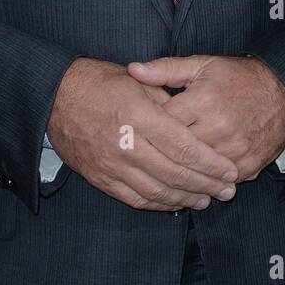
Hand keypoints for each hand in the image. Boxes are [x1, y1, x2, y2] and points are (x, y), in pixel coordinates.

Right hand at [46, 58, 240, 211]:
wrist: (54, 97)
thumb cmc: (98, 82)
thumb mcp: (136, 80)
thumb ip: (166, 100)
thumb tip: (194, 120)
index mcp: (137, 116)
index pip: (183, 146)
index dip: (211, 163)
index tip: (230, 170)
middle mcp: (125, 144)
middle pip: (175, 172)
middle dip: (207, 184)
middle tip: (228, 189)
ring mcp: (111, 165)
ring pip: (157, 191)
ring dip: (186, 198)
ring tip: (207, 199)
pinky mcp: (100, 178)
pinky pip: (135, 198)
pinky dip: (159, 203)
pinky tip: (175, 202)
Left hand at [127, 54, 284, 182]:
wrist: (284, 92)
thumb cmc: (238, 77)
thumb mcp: (201, 65)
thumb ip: (166, 69)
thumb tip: (133, 70)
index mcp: (204, 101)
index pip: (164, 124)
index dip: (147, 130)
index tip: (136, 134)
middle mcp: (219, 127)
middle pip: (178, 152)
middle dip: (158, 157)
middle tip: (140, 162)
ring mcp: (235, 149)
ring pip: (197, 171)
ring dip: (180, 176)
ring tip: (160, 178)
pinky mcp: (248, 165)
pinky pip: (219, 182)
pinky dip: (205, 184)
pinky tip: (190, 186)